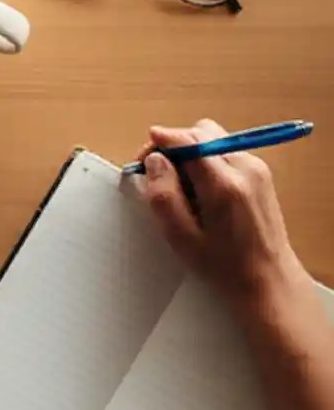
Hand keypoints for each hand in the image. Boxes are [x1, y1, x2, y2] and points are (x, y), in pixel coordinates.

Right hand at [137, 119, 311, 308]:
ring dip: (190, 152)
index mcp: (224, 185)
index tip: (143, 156)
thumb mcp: (181, 237)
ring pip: (213, 139)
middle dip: (174, 145)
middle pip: (202, 131)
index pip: (189, 140)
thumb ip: (163, 195)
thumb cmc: (222, 264)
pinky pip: (225, 151)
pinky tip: (200, 190)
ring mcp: (256, 168)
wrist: (267, 278)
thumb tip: (154, 160)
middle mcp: (245, 168)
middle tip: (157, 173)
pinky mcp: (260, 173)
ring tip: (180, 185)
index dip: (161, 141)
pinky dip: (206, 161)